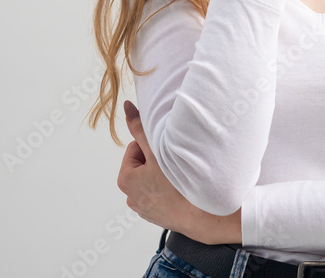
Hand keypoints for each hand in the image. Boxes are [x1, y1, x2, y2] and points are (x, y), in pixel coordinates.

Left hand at [117, 100, 242, 244]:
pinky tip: (179, 189)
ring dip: (162, 175)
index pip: (135, 149)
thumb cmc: (177, 185)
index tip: (166, 152)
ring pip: (152, 180)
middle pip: (143, 165)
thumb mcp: (157, 151)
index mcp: (125, 179)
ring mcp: (143, 208)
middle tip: (174, 164)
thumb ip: (140, 129)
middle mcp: (130, 196)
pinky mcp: (156, 216)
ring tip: (178, 177)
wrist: (199, 216)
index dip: (152, 146)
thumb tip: (127, 109)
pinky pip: (160, 194)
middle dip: (157, 161)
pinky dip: (167, 189)